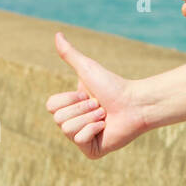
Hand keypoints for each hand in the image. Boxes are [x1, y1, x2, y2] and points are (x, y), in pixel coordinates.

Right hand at [45, 33, 146, 158]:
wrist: (134, 103)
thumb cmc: (114, 86)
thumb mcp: (87, 68)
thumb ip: (70, 54)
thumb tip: (57, 34)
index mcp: (69, 108)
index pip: (50, 106)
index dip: (70, 99)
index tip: (88, 94)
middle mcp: (73, 124)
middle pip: (58, 119)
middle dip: (81, 108)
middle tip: (100, 106)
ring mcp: (81, 139)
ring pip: (67, 130)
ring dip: (89, 118)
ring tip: (105, 116)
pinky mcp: (91, 151)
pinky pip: (79, 140)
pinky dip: (93, 130)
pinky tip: (105, 127)